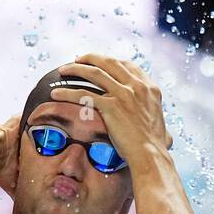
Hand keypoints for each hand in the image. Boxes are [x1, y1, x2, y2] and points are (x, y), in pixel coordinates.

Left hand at [48, 54, 172, 166]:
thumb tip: (152, 121)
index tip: (98, 62)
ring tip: (63, 70)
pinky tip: (56, 94)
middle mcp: (138, 87)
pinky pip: (83, 95)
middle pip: (109, 63)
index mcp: (150, 88)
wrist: (151, 155)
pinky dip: (67, 92)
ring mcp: (124, 95)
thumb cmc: (153, 145)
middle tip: (77, 59)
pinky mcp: (111, 107)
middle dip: (91, 58)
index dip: (111, 61)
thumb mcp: (157, 120)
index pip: (128, 65)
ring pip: (94, 73)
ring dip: (76, 69)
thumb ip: (149, 111)